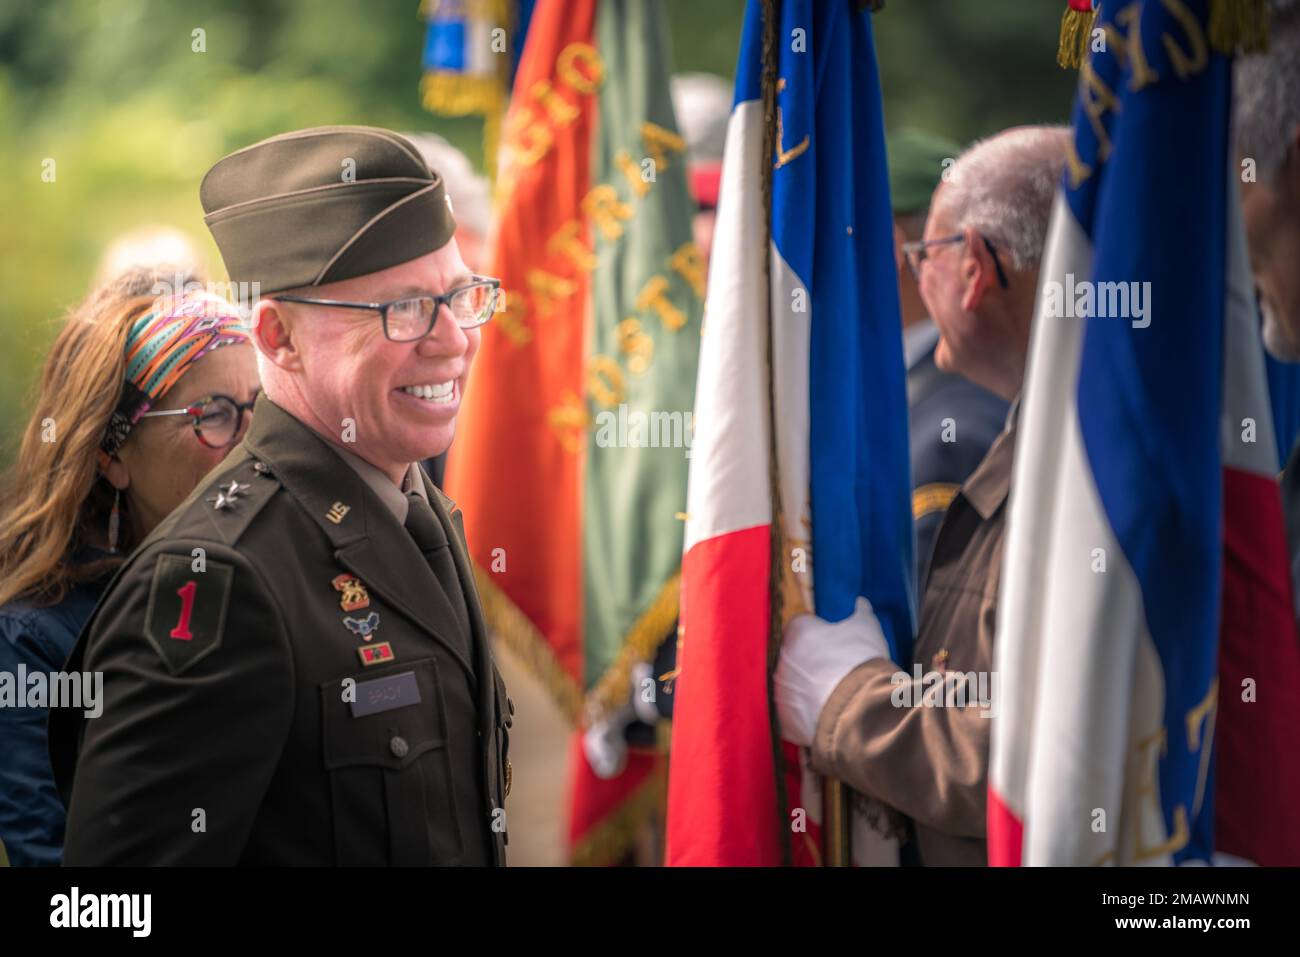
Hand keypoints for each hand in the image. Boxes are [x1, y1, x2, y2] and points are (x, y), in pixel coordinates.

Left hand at [774, 597, 890, 745]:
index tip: (831, 640)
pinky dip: (806, 715)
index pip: (800, 625)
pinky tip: (826, 714)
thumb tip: (860, 603)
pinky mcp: (785, 721)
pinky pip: (793, 715)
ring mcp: (781, 692)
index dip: (817, 632)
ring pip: (791, 686)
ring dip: (806, 688)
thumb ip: (860, 612)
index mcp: (797, 633)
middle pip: (793, 656)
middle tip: (834, 668)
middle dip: (810, 660)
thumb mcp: (866, 628)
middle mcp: (782, 660)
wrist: (859, 710)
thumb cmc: (860, 662)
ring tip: (832, 694)